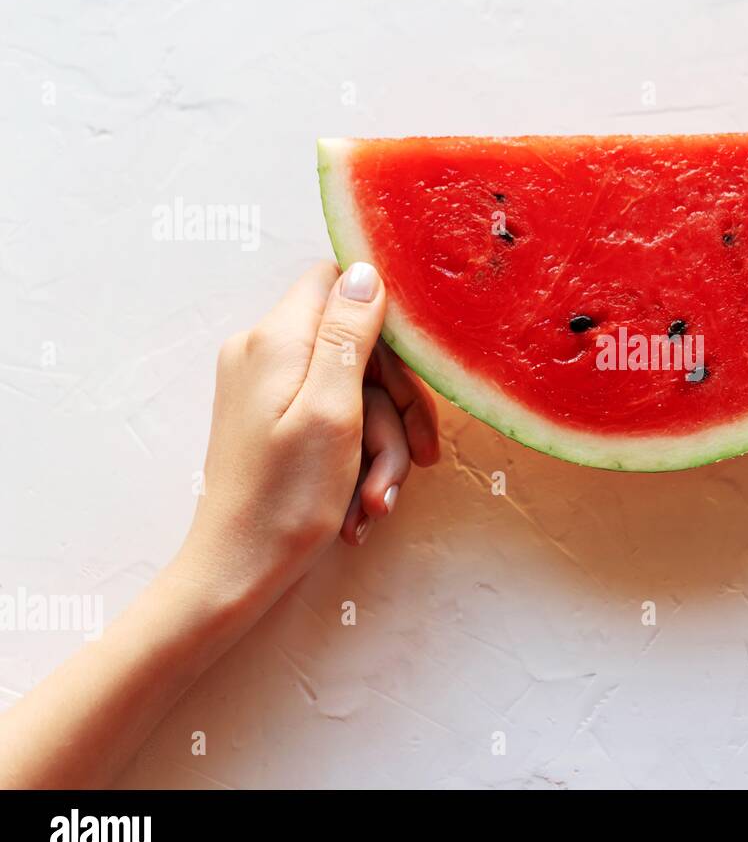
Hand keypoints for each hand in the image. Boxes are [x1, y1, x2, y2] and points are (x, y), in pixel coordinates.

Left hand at [184, 260, 439, 605]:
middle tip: (416, 460)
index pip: (340, 283)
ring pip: (354, 393)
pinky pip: (333, 420)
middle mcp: (265, 352)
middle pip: (357, 348)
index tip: (412, 373)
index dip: (386, 322)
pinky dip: (355, 460)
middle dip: (394, 408)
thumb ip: (348, 335)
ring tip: (377, 502)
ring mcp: (266, 387)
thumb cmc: (286, 500)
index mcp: (277, 340)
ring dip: (379, 448)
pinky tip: (358, 507)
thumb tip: (366, 269)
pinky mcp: (272, 419)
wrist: (236, 572)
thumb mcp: (333, 411)